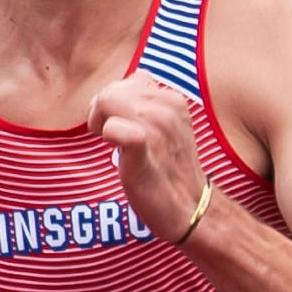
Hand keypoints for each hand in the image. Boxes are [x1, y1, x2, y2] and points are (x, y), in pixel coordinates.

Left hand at [91, 73, 213, 246]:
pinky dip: (109, 135)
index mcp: (173, 100)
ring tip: (114, 147)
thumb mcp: (166, 130)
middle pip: (112, 90)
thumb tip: (119, 96)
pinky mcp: (145, 147)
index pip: (130, 82)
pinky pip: (115, 127)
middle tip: (111, 139)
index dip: (118, 103)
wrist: (192, 210)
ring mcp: (158, 126)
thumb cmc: (171, 173)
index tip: (122, 128)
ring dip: (100, 124)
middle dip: (102, 113)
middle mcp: (167, 107)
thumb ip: (147, 108)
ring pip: (106, 100)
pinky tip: (119, 154)